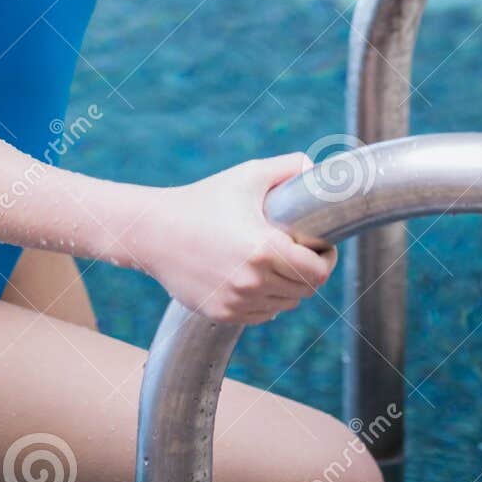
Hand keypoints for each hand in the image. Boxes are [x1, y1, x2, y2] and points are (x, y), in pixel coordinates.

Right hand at [138, 154, 337, 324]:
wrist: (154, 232)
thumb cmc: (202, 200)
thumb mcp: (247, 176)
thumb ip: (288, 167)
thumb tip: (317, 171)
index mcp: (263, 249)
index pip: (318, 272)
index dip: (327, 259)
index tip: (323, 246)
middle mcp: (252, 282)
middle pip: (305, 290)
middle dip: (309, 271)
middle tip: (302, 251)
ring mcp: (236, 302)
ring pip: (285, 304)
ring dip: (289, 286)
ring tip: (278, 262)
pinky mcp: (222, 314)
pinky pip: (262, 314)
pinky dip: (267, 299)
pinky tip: (257, 276)